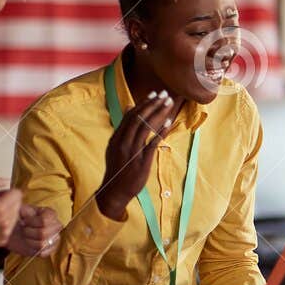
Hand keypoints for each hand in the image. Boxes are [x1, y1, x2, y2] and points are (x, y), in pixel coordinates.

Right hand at [0, 176, 22, 250]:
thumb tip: (7, 181)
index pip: (17, 194)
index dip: (6, 191)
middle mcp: (5, 221)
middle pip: (18, 204)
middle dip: (7, 201)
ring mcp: (5, 232)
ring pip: (16, 216)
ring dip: (7, 212)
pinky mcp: (3, 240)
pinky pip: (11, 227)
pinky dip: (4, 223)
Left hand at [5, 204, 60, 256]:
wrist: (16, 230)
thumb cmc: (20, 218)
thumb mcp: (20, 210)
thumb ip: (24, 210)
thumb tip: (27, 214)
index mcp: (51, 214)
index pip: (44, 221)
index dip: (30, 222)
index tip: (24, 221)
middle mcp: (57, 226)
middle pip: (43, 233)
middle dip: (28, 232)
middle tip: (24, 229)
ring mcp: (55, 238)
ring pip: (42, 244)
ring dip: (29, 240)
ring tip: (26, 236)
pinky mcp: (51, 249)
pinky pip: (42, 252)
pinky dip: (32, 248)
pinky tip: (29, 243)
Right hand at [97, 89, 177, 220]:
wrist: (115, 190)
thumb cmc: (118, 168)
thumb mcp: (116, 146)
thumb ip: (123, 128)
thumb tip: (129, 107)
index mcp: (116, 138)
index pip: (130, 116)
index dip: (143, 104)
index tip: (154, 94)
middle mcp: (122, 142)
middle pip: (138, 118)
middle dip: (152, 104)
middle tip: (164, 94)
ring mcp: (132, 151)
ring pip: (145, 127)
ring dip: (158, 113)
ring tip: (169, 104)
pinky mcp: (141, 161)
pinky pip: (152, 143)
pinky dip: (160, 132)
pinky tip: (169, 123)